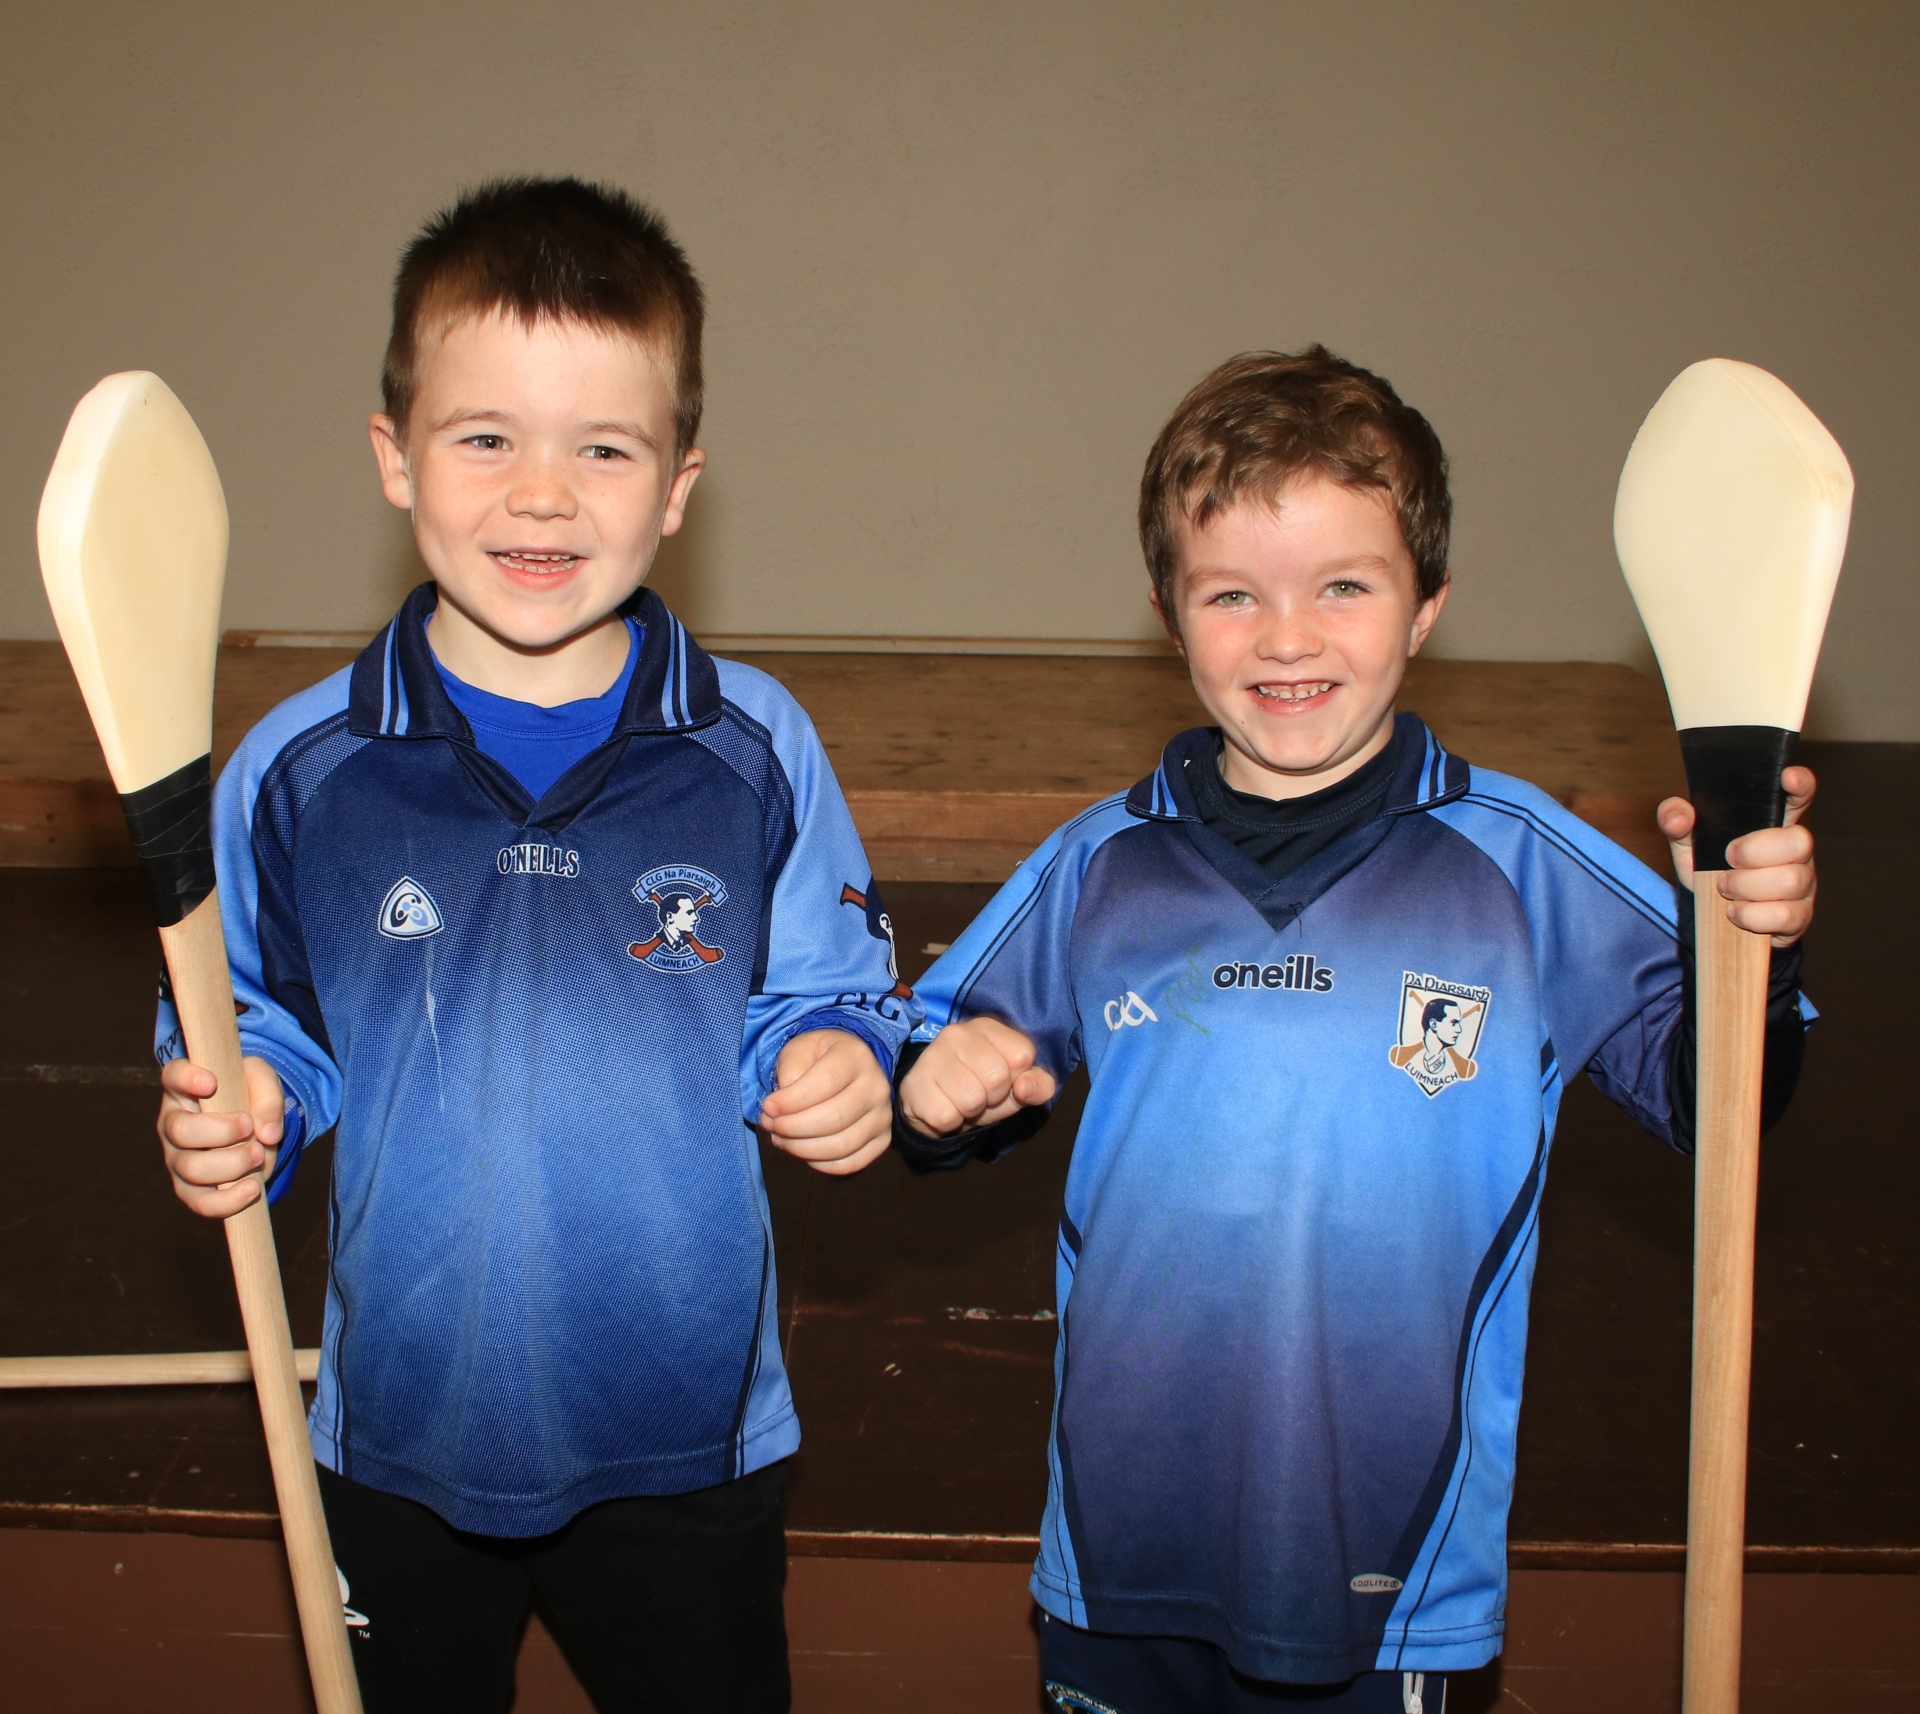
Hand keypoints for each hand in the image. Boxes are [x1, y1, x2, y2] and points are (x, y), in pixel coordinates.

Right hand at [156, 1055, 284, 1217]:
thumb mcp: (263, 1081)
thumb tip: (268, 1134)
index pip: (173, 1076)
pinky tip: (252, 1189)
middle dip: (220, 1131)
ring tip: (258, 1154)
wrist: (255, 1127)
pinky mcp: (192, 1189)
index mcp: (185, 1089)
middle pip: (179, 1130)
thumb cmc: (249, 1095)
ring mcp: (178, 1159)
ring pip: (190, 1169)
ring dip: (230, 1164)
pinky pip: (202, 1203)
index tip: (212, 1082)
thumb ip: (269, 1097)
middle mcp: (173, 1124)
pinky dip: (228, 1201)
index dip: (187, 1079)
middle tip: (249, 1126)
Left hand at [759, 1029, 892, 1175]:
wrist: (845, 1067)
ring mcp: (883, 1116)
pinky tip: (803, 1151)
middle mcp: (877, 1087)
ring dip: (802, 1149)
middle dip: (792, 1127)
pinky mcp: (882, 1140)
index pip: (825, 1082)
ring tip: (781, 1139)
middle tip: (770, 1125)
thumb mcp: (798, 1049)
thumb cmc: (817, 1058)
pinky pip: (851, 1163)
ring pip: (841, 1146)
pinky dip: (821, 1164)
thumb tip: (782, 1107)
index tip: (768, 1107)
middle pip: (834, 1118)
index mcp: (855, 1057)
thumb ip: (790, 1070)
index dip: (792, 1100)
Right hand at [898, 1017, 1057, 1138]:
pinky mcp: (914, 1083)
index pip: (1023, 1055)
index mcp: (988, 1027)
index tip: (1002, 1080)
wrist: (933, 1104)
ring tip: (960, 1102)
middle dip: (993, 1098)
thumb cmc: (980, 1090)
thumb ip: (1038, 1085)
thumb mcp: (1017, 1088)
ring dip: (970, 1113)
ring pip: (971, 1100)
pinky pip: (946, 1117)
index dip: (1017, 1079)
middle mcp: (958, 1033)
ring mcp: (932, 1056)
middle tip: (978, 1095)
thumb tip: (1025, 1087)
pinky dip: (950, 1123)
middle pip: (997, 1079)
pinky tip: (943, 1107)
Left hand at [1659, 764, 1817, 946]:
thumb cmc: (1709, 869)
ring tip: (1724, 887)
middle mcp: (1796, 849)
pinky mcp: (1799, 916)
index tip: (1787, 777)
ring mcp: (1803, 882)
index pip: (1799, 794)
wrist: (1713, 918)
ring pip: (1791, 881)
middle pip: (1800, 841)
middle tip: (1727, 859)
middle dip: (1755, 852)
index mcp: (1774, 821)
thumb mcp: (1687, 843)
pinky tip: (1735, 911)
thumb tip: (1679, 816)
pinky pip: (1785, 916)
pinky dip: (1751, 916)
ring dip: (1747, 887)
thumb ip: (1676, 820)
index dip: (1800, 784)